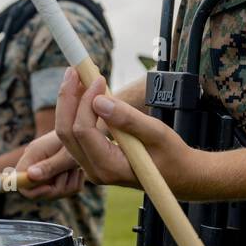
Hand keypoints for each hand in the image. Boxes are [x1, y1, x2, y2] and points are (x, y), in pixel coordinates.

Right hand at [15, 132, 84, 199]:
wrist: (88, 129)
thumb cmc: (79, 138)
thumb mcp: (66, 154)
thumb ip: (49, 166)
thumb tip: (29, 176)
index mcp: (33, 154)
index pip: (18, 180)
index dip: (31, 190)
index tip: (50, 188)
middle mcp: (36, 162)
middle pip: (37, 190)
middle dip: (56, 187)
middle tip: (69, 172)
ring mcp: (47, 169)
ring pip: (54, 192)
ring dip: (68, 184)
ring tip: (75, 167)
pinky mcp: (58, 174)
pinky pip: (65, 190)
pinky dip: (74, 183)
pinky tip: (78, 170)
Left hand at [48, 67, 198, 192]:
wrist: (179, 175)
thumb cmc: (172, 155)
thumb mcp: (156, 133)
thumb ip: (128, 119)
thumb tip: (98, 101)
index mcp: (110, 167)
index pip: (83, 131)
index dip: (85, 101)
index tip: (98, 78)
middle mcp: (95, 171)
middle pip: (66, 132)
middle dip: (67, 99)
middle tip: (74, 70)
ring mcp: (91, 167)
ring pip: (66, 133)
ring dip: (68, 103)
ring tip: (76, 77)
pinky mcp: (93, 159)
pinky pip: (76, 135)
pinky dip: (76, 112)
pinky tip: (82, 93)